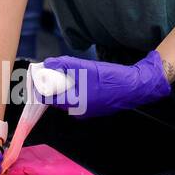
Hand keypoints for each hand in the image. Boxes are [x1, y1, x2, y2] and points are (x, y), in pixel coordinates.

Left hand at [40, 50, 170, 117]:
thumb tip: (48, 63)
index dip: (41, 85)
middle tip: (54, 69)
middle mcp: (77, 112)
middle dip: (52, 84)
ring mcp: (86, 111)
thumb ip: (63, 64)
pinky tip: (81, 78)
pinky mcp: (94, 108)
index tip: (40, 74)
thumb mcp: (84, 67)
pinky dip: (75, 89)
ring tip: (68, 72)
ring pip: (67, 98)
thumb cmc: (110, 79)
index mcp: (73, 103)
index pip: (46, 98)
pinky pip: (77, 98)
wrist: (135, 87)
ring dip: (64, 85)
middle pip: (56, 98)